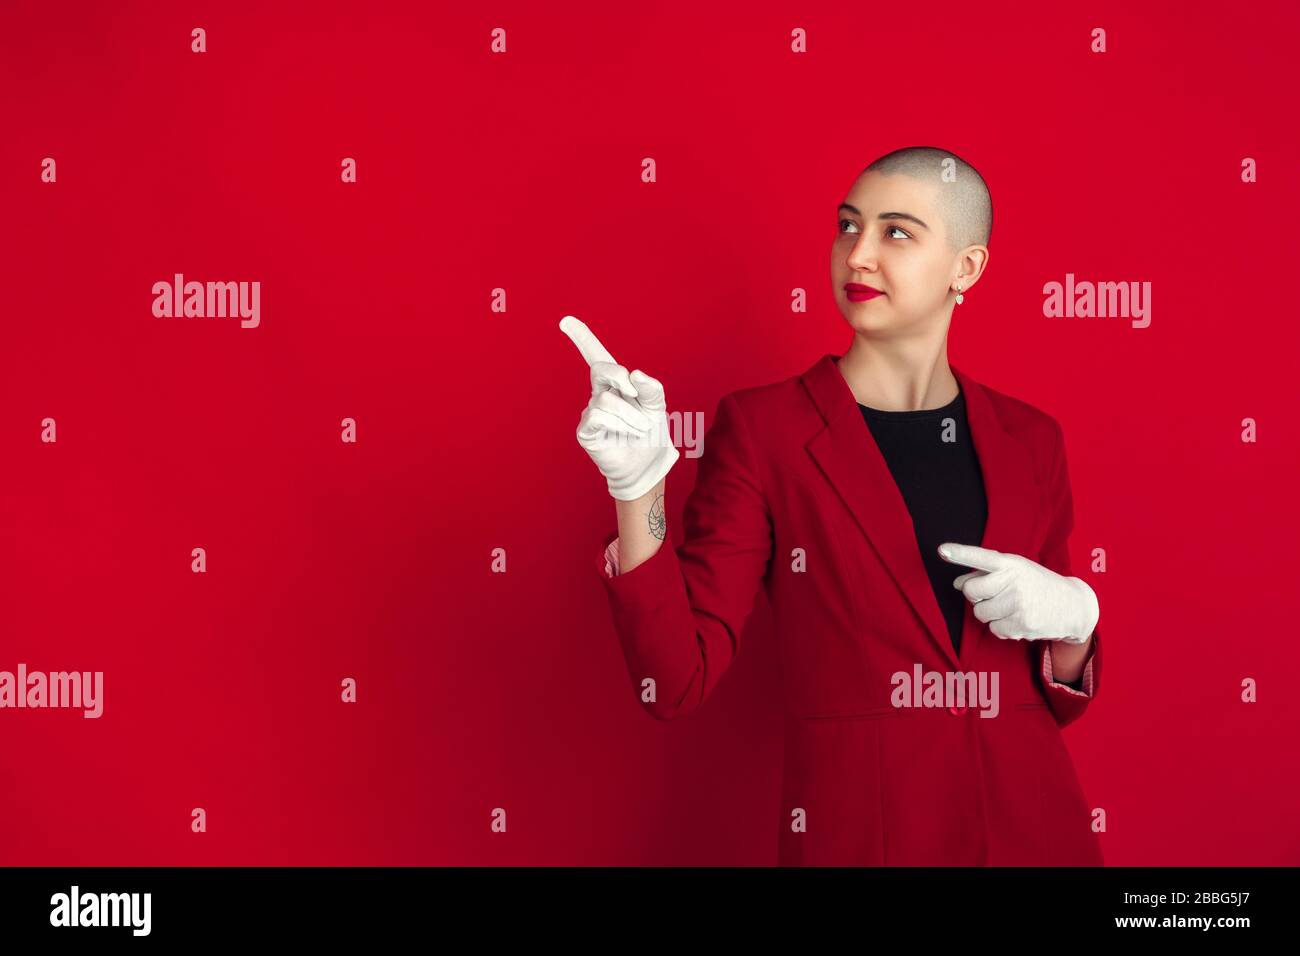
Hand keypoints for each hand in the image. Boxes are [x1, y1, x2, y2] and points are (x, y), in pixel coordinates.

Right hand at [559, 315, 679, 501]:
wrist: (647, 465)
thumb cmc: (649, 434)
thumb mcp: (657, 407)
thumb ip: (652, 388)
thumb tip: (635, 374)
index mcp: (616, 383)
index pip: (596, 356)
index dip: (582, 338)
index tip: (566, 321)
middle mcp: (600, 394)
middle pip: (601, 368)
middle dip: (618, 375)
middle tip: (635, 392)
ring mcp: (591, 412)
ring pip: (607, 400)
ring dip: (631, 414)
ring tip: (640, 428)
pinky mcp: (586, 430)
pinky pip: (599, 416)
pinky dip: (619, 424)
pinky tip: (626, 434)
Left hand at [937, 543, 1097, 643]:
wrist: (1073, 606)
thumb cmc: (1037, 585)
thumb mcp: (1016, 570)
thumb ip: (987, 573)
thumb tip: (956, 583)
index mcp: (1011, 563)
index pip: (981, 557)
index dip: (960, 553)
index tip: (941, 550)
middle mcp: (1014, 581)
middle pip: (971, 591)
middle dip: (976, 595)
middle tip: (993, 594)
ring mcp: (1018, 603)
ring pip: (980, 613)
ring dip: (989, 613)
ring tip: (1010, 606)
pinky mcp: (1021, 624)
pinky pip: (993, 629)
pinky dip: (1002, 627)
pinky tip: (1018, 619)